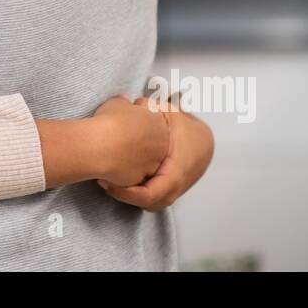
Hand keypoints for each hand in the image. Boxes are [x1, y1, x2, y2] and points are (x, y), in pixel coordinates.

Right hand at [89, 95, 170, 187]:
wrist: (102, 145)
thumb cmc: (110, 121)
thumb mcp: (116, 103)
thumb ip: (123, 102)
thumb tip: (123, 100)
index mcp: (158, 124)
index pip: (153, 125)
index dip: (137, 125)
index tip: (125, 125)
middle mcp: (160, 146)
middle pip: (151, 145)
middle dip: (138, 144)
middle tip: (120, 140)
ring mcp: (152, 164)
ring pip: (144, 163)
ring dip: (132, 159)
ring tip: (114, 153)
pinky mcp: (141, 180)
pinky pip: (133, 176)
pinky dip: (124, 172)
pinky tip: (111, 165)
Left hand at [98, 97, 213, 210]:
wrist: (204, 140)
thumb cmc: (184, 126)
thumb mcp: (167, 113)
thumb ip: (149, 107)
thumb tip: (130, 103)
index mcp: (177, 169)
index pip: (149, 194)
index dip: (126, 192)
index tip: (107, 182)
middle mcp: (177, 185)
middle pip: (149, 203)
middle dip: (125, 196)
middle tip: (103, 183)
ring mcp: (176, 190)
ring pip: (152, 204)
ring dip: (131, 198)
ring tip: (109, 183)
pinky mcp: (173, 190)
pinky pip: (155, 200)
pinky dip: (139, 195)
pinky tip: (122, 182)